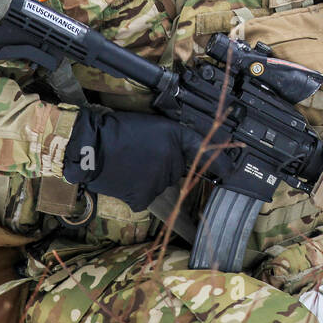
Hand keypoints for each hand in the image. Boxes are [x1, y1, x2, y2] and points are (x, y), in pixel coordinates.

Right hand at [63, 108, 226, 211]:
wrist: (90, 146)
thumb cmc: (118, 130)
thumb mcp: (153, 124)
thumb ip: (173, 139)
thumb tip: (189, 153)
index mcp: (176, 137)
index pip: (204, 150)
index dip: (221, 161)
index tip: (231, 170)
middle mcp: (173, 160)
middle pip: (179, 170)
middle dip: (167, 165)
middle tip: (143, 155)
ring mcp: (160, 180)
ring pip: (163, 184)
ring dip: (152, 178)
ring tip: (131, 165)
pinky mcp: (145, 197)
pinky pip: (148, 197)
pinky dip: (138, 191)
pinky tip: (126, 177)